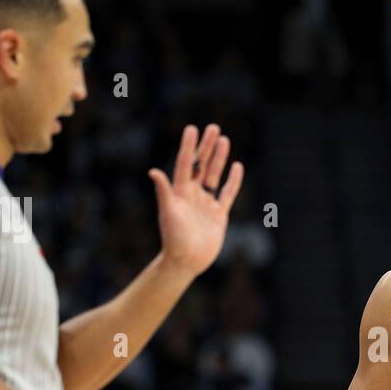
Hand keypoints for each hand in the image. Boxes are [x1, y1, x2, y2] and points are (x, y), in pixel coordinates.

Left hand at [148, 124, 243, 276]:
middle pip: (201, 165)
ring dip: (219, 158)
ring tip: (225, 140)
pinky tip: (237, 166)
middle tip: (214, 128)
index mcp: (180, 192)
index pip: (185, 164)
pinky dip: (233, 180)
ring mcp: (206, 203)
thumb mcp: (168, 213)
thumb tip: (153, 172)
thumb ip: (164, 192)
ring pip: (214, 175)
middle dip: (207, 147)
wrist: (186, 261)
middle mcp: (193, 195)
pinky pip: (227, 193)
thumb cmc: (174, 238)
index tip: (192, 129)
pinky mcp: (218, 214)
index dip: (189, 146)